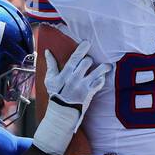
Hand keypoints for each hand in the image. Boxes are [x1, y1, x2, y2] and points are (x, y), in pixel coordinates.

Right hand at [34, 40, 110, 154]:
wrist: (62, 113)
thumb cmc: (55, 95)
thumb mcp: (50, 80)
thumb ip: (51, 65)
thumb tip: (47, 51)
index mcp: (65, 74)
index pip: (74, 58)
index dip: (81, 49)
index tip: (87, 42)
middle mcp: (75, 79)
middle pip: (87, 62)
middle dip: (89, 59)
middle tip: (89, 61)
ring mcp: (83, 86)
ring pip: (97, 71)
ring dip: (103, 67)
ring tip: (107, 66)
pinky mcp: (89, 93)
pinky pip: (99, 83)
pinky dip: (102, 79)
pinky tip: (102, 77)